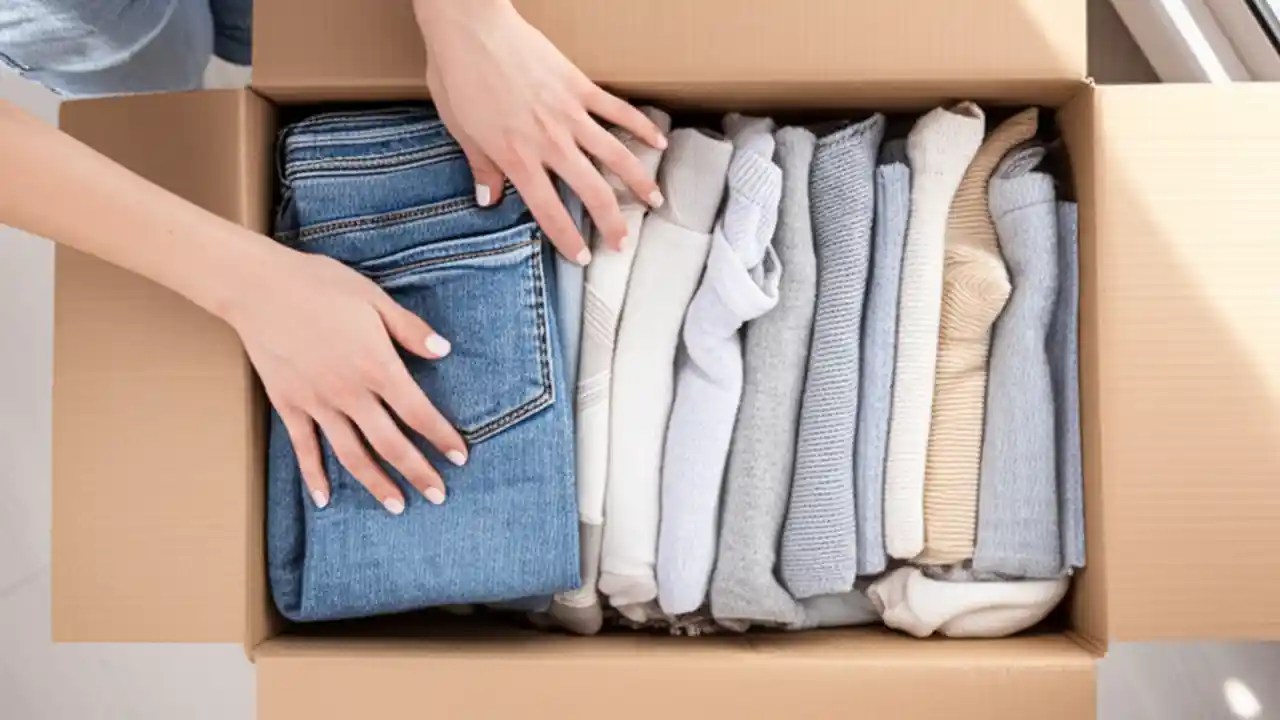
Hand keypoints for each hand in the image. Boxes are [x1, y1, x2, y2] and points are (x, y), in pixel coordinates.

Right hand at [225, 245, 467, 513]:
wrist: (258, 287)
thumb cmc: (321, 286)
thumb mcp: (375, 299)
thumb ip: (410, 330)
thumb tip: (444, 351)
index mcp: (377, 367)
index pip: (418, 413)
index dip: (441, 437)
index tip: (460, 458)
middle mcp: (350, 394)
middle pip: (391, 444)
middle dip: (417, 473)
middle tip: (438, 496)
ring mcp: (317, 404)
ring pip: (352, 455)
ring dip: (376, 483)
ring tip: (396, 506)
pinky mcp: (288, 405)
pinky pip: (304, 448)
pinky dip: (313, 476)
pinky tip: (323, 499)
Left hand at [414, 0, 666, 263]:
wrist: (471, 27)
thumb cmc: (458, 76)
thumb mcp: (460, 130)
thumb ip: (481, 167)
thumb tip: (488, 200)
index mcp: (518, 158)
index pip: (550, 211)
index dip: (569, 239)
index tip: (583, 257)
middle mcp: (550, 143)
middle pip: (591, 191)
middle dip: (611, 222)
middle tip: (623, 242)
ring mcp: (570, 114)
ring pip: (614, 155)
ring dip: (638, 181)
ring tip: (655, 201)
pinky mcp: (581, 87)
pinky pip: (618, 110)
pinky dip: (640, 127)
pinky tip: (659, 141)